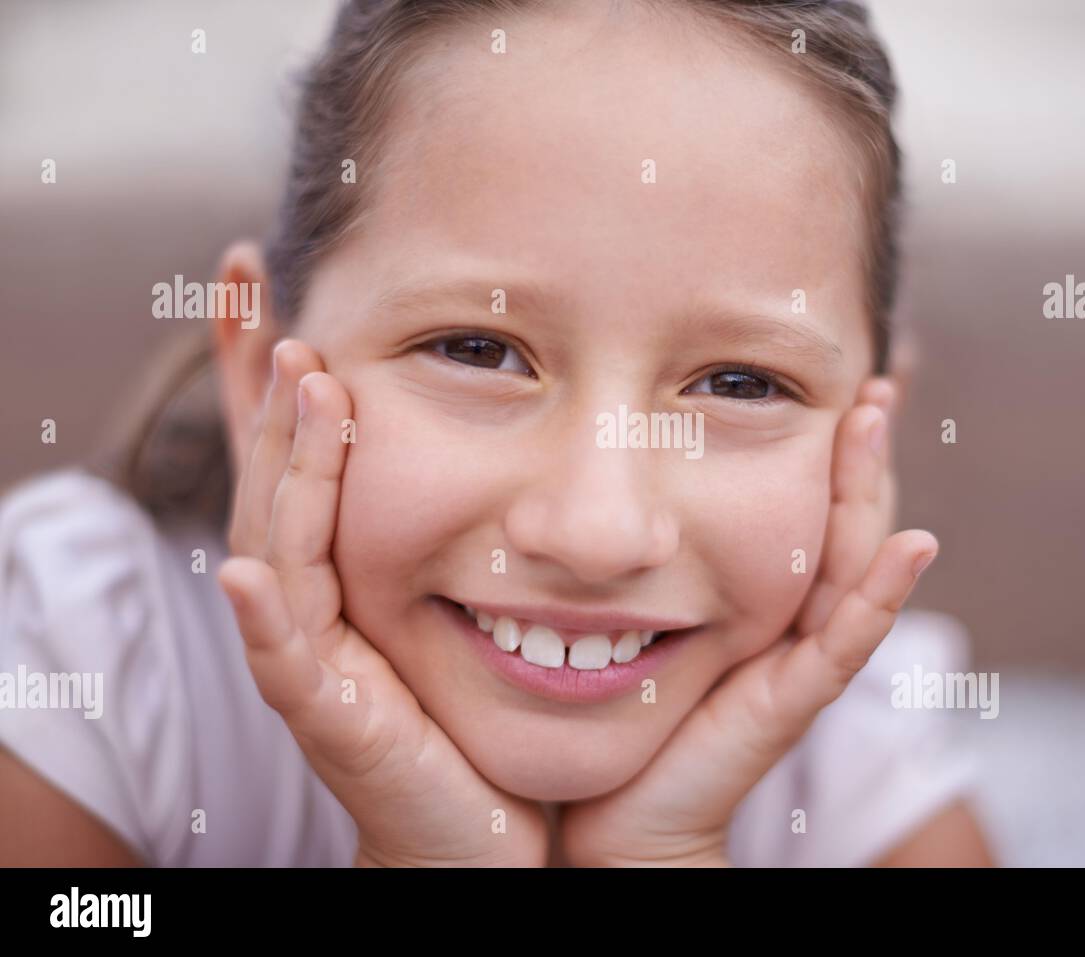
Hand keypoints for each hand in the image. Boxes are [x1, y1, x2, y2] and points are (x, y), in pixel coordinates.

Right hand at [218, 339, 548, 866]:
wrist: (491, 832)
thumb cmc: (489, 714)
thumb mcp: (486, 595)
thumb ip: (501, 520)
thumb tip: (544, 429)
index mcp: (348, 571)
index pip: (295, 454)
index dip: (255, 371)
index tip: (246, 274)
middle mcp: (318, 607)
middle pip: (273, 483)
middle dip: (268, 394)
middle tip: (273, 306)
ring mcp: (318, 663)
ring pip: (281, 550)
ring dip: (288, 468)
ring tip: (302, 385)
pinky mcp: (334, 722)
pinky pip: (288, 664)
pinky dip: (266, 618)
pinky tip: (250, 573)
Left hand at [556, 379, 934, 865]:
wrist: (620, 814)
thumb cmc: (620, 713)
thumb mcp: (633, 613)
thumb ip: (634, 559)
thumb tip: (596, 482)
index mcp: (757, 600)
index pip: (805, 510)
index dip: (826, 451)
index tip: (831, 381)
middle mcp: (788, 624)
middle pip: (841, 525)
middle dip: (858, 452)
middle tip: (873, 382)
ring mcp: (797, 661)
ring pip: (851, 565)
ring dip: (869, 490)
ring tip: (878, 418)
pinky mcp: (790, 701)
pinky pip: (845, 642)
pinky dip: (883, 595)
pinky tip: (913, 547)